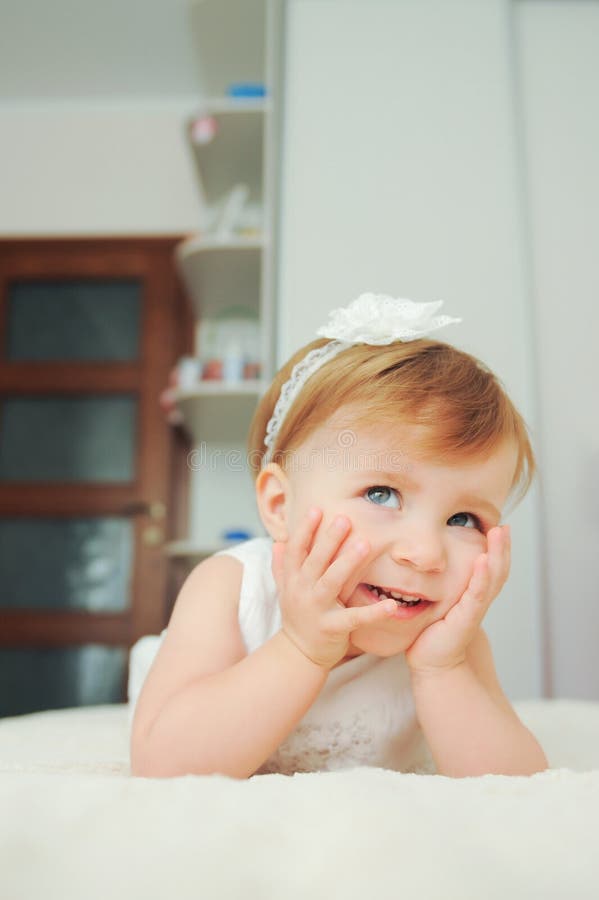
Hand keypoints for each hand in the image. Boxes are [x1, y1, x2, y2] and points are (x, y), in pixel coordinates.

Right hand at [271, 507, 397, 668]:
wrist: (298, 654)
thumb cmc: (298, 616)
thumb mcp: (286, 589)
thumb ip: (282, 566)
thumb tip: (278, 542)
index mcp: (293, 580)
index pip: (296, 550)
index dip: (304, 529)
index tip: (316, 509)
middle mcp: (302, 591)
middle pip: (315, 561)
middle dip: (329, 539)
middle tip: (344, 518)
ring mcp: (316, 610)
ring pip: (332, 582)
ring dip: (347, 563)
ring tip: (364, 543)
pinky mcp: (332, 628)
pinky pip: (355, 618)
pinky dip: (374, 612)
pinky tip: (392, 605)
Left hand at [405, 525, 510, 675]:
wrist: (432, 663)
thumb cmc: (431, 632)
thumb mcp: (437, 602)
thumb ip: (439, 584)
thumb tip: (424, 561)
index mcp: (474, 595)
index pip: (491, 568)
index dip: (497, 549)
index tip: (499, 526)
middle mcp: (479, 600)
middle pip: (498, 569)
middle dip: (502, 546)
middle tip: (504, 525)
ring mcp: (475, 608)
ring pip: (492, 577)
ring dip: (497, 554)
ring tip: (498, 532)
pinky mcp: (466, 618)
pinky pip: (477, 594)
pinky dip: (481, 576)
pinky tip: (482, 560)